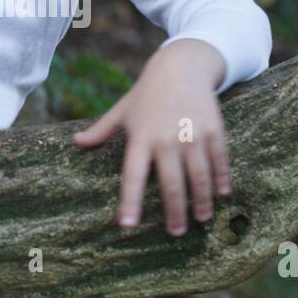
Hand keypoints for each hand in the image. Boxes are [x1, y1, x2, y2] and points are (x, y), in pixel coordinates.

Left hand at [72, 40, 230, 234]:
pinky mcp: (213, 130)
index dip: (130, 202)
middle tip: (175, 232)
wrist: (181, 66)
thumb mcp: (123, 110)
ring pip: (199, 177)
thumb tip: (75, 143)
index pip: (132, 176)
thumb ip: (101, 130)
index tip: (128, 226)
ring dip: (201, 202)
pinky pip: (219, 160)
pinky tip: (221, 194)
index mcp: (141, 138)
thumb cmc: (147, 93)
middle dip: (175, 213)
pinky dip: (221, 179)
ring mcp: (192, 135)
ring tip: (202, 218)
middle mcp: (166, 139)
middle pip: (172, 185)